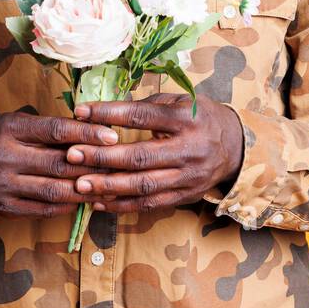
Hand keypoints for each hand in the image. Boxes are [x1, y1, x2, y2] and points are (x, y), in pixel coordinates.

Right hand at [0, 112, 125, 217]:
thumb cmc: (3, 140)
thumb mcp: (20, 124)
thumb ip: (51, 127)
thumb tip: (95, 129)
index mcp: (9, 129)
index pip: (55, 130)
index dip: (86, 133)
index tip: (112, 136)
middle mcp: (4, 157)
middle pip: (59, 163)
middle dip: (93, 165)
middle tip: (119, 164)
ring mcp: (4, 185)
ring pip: (55, 190)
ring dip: (86, 189)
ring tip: (108, 185)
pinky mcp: (6, 208)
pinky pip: (46, 209)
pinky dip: (70, 205)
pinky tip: (86, 199)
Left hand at [64, 93, 244, 212]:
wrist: (237, 148)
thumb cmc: (201, 118)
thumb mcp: (181, 102)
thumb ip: (147, 106)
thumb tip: (104, 109)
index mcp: (186, 119)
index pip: (142, 117)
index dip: (109, 114)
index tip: (80, 112)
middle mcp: (188, 150)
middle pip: (140, 156)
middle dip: (102, 157)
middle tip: (72, 155)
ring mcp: (188, 177)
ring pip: (143, 186)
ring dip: (108, 186)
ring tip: (79, 184)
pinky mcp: (185, 197)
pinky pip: (150, 205)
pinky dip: (122, 205)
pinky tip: (98, 202)